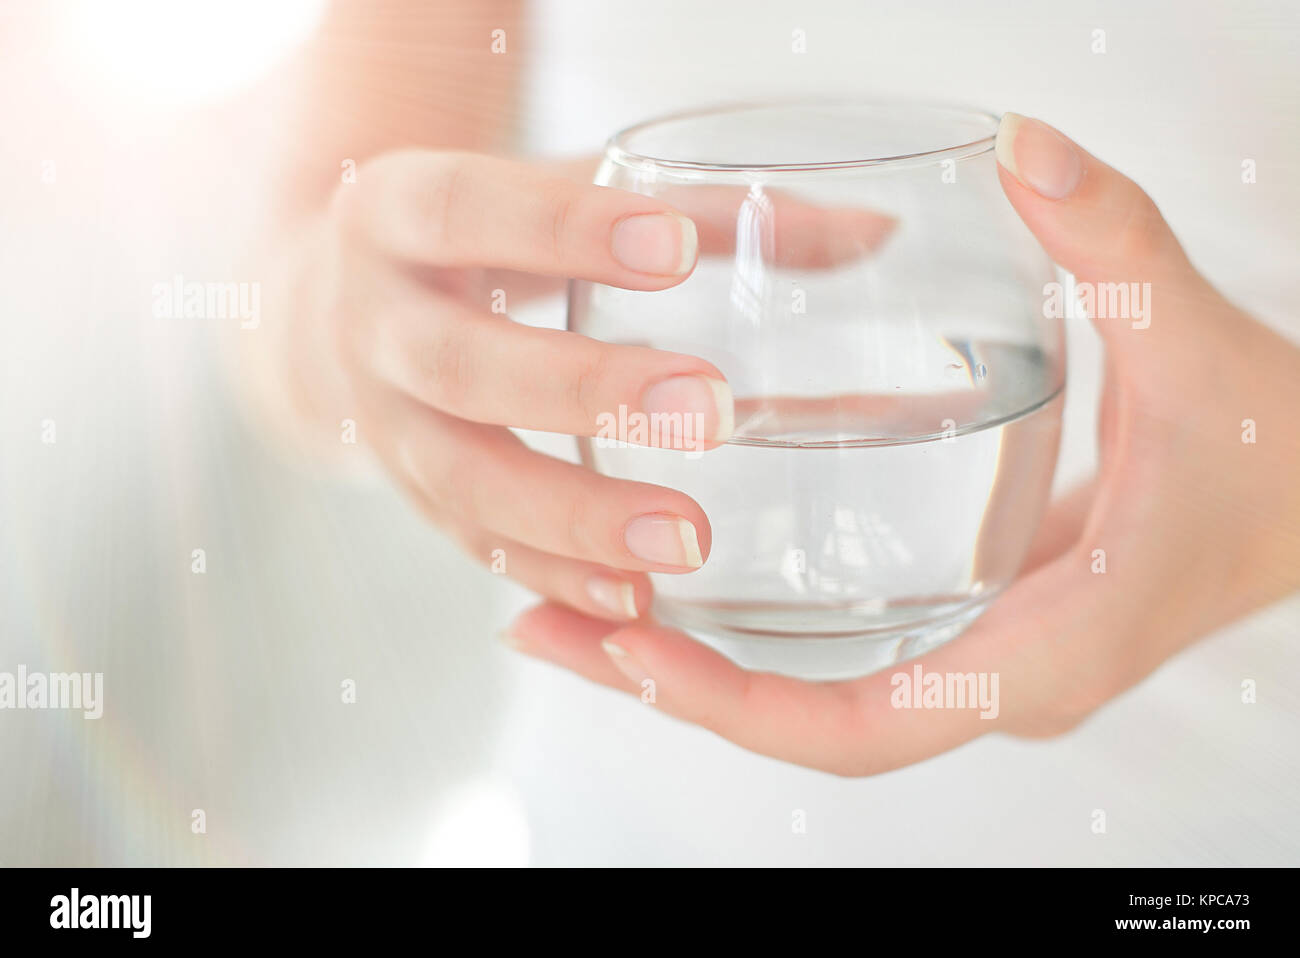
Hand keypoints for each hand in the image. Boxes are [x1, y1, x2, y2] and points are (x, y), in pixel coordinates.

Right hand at [246, 150, 887, 622]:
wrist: (343, 297)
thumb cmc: (482, 232)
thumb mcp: (556, 190)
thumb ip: (699, 209)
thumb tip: (871, 232)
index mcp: (396, 214)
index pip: (471, 214)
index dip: (564, 234)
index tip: (672, 249)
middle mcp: (372, 322)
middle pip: (461, 365)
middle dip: (583, 393)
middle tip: (709, 411)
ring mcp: (382, 423)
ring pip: (461, 481)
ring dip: (572, 519)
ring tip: (682, 542)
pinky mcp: (410, 495)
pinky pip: (473, 546)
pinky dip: (553, 575)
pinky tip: (633, 597)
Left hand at [503, 115, 1299, 775]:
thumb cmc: (1274, 455)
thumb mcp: (1199, 351)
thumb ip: (1118, 246)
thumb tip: (1027, 151)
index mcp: (1038, 657)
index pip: (858, 729)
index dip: (735, 704)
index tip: (632, 645)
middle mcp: (992, 685)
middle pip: (799, 727)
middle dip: (668, 689)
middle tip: (542, 624)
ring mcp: (973, 667)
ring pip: (804, 706)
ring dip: (685, 671)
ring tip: (567, 609)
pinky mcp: (965, 632)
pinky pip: (833, 663)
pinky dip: (742, 641)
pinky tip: (672, 576)